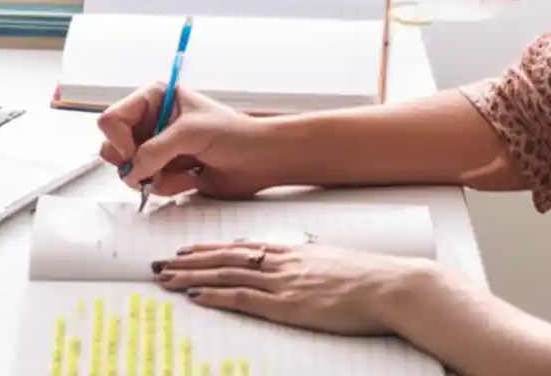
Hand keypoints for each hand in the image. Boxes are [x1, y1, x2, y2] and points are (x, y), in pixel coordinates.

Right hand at [97, 83, 278, 199]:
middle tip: (154, 167)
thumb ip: (156, 150)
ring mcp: (158, 148)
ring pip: (129, 170)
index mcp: (154, 99)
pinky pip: (149, 185)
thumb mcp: (191, 133)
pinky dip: (167, 186)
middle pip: (113, 146)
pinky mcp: (166, 171)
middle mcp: (152, 122)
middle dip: (132, 161)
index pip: (112, 118)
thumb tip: (131, 170)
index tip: (133, 153)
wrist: (260, 160)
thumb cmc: (234, 134)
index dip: (118, 139)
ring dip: (153, 176)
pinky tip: (191, 177)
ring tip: (182, 169)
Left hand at [150, 242, 431, 335]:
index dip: (211, 248)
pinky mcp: (287, 304)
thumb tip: (304, 268)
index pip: (242, 247)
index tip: (188, 249)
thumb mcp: (335, 263)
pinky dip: (216, 294)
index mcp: (294, 252)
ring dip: (191, 274)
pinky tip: (195, 295)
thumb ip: (312, 264)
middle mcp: (282, 261)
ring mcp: (283, 281)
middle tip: (160, 261)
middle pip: (225, 257)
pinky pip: (243, 297)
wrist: (391, 285)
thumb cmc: (371, 279)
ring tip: (165, 276)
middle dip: (189, 259)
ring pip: (226, 273)